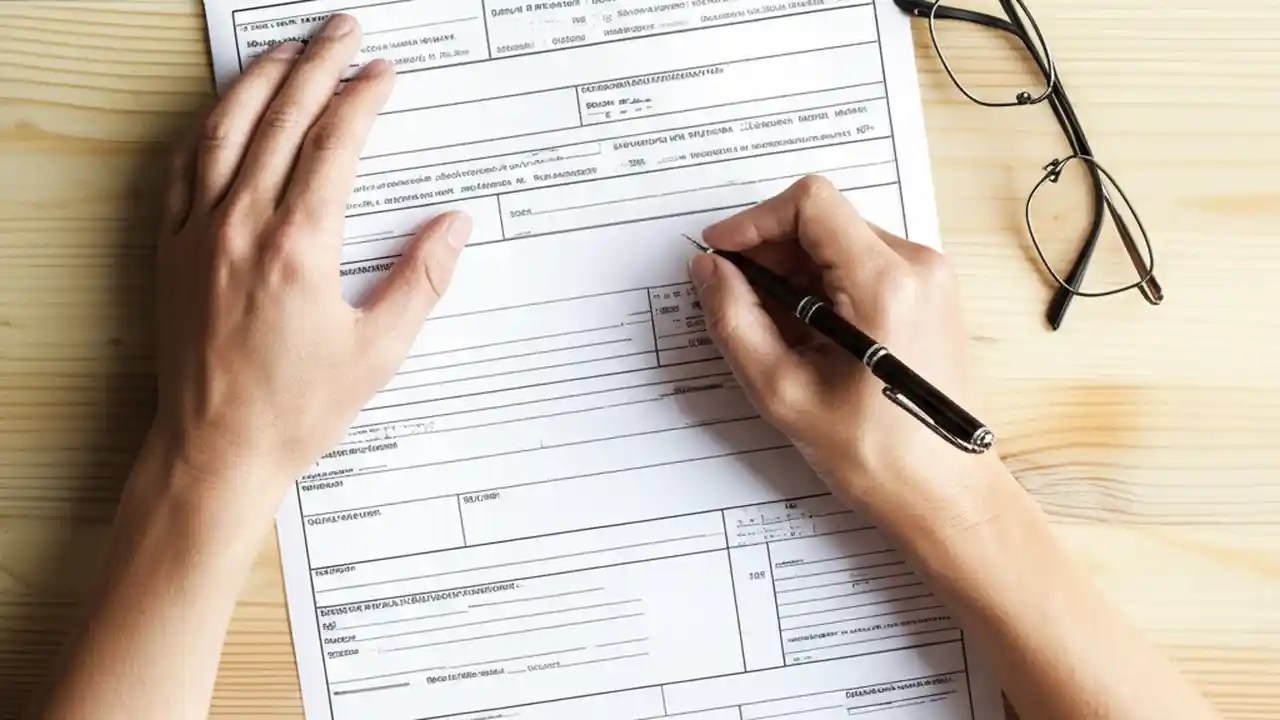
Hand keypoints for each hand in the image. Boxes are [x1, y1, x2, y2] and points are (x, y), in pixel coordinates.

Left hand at [151, 15, 470, 511]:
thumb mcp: (379, 352)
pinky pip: (183, 169)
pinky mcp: (172, 251)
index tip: (382, 73)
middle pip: (281, 118)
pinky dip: (207, 128)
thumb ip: (421, 280)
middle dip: (317, 64)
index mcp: (299, 247)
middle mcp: (242, 227)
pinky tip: (225, 114)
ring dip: (259, 81)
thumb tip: (454, 226)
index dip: (362, 98)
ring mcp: (199, 234)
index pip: (334, 144)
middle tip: (342, 31)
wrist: (214, 450)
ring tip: (287, 52)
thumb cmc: (295, 409)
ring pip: (225, 130)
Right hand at [690, 176, 1003, 540]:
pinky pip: (861, 264)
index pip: (810, 203)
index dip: (754, 221)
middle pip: (822, 219)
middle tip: (738, 302)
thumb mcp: (783, 392)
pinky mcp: (929, 294)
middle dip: (769, 252)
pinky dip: (823, 286)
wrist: (946, 493)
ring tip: (777, 332)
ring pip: (838, 241)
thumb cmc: (878, 456)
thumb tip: (708, 272)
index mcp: (885, 284)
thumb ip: (735, 321)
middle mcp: (916, 266)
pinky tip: (809, 336)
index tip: (722, 254)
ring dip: (794, 273)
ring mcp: (929, 278)